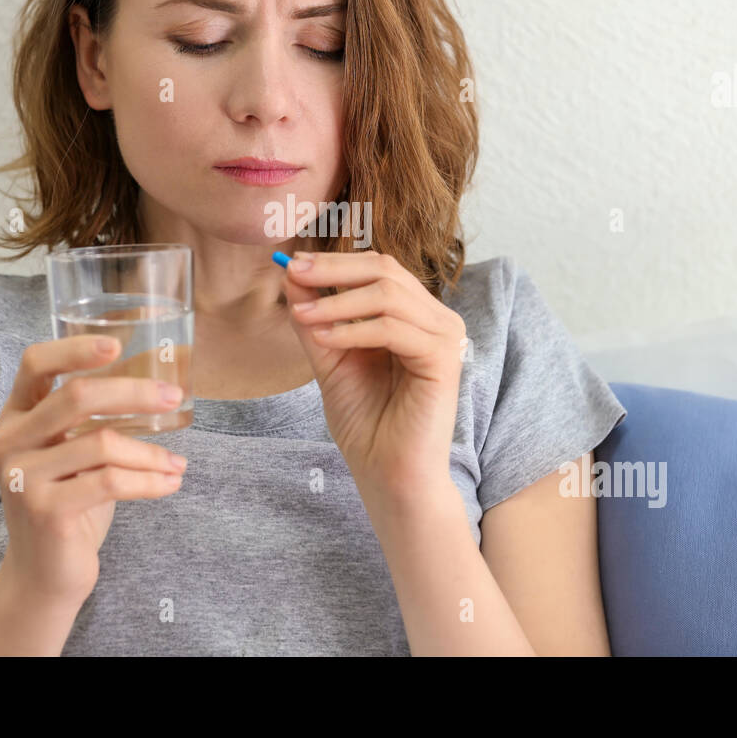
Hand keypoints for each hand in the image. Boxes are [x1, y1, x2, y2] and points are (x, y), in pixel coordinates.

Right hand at [0, 335, 188, 608]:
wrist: (45, 575)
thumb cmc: (69, 503)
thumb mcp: (72, 454)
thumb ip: (90, 420)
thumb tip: (156, 384)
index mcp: (16, 418)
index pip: (34, 364)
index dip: (74, 348)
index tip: (116, 345)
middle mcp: (10, 442)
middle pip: (77, 396)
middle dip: (134, 393)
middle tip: (173, 398)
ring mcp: (24, 478)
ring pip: (102, 443)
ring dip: (152, 453)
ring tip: (178, 464)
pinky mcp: (46, 511)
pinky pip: (111, 482)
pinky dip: (149, 481)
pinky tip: (170, 483)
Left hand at [282, 250, 467, 501]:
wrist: (388, 474)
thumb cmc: (367, 423)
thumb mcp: (331, 359)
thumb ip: (317, 318)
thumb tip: (292, 274)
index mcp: (414, 316)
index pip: (378, 269)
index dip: (335, 263)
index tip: (291, 265)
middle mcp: (436, 320)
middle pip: (386, 270)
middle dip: (334, 269)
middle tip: (293, 272)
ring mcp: (444, 337)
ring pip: (388, 294)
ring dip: (337, 301)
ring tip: (303, 316)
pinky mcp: (444, 359)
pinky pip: (393, 328)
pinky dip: (353, 330)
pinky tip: (325, 339)